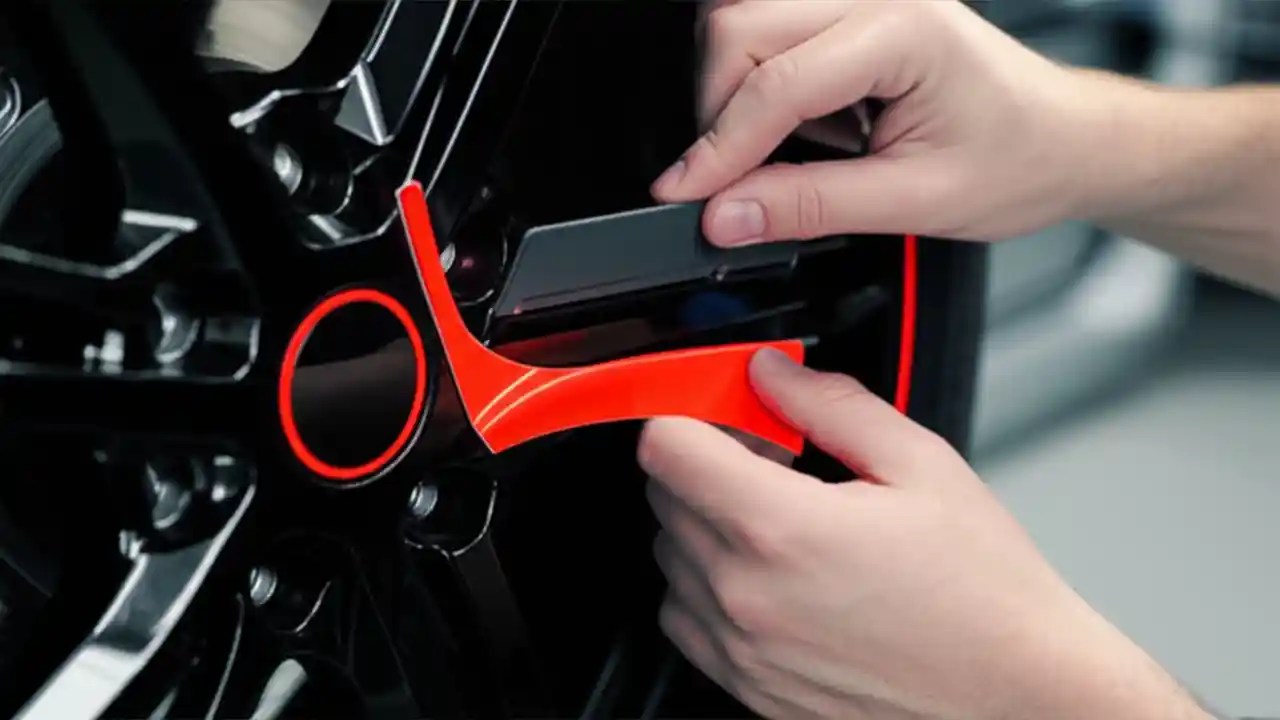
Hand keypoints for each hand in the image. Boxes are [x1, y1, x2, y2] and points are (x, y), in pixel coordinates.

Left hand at [639, 349, 1210, 719]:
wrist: (1017, 696)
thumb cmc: (983, 594)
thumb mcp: (921, 465)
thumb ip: (831, 404)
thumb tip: (773, 373)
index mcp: (780, 528)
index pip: (665, 445)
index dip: (690, 411)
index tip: (721, 409)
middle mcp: (745, 593)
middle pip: (664, 493)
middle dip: (709, 461)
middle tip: (776, 458)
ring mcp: (741, 647)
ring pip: (670, 554)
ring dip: (707, 523)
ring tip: (784, 521)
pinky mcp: (747, 685)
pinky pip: (685, 616)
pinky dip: (709, 586)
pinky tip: (773, 574)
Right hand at [651, 0, 1116, 245]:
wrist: (1064, 140)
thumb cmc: (1017, 160)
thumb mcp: (913, 201)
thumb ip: (810, 205)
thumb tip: (725, 213)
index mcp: (903, 31)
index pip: (774, 82)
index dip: (719, 147)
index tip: (684, 194)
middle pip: (737, 27)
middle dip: (715, 112)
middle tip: (723, 181)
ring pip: (744, 19)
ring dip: (734, 90)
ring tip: (777, 149)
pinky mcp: (853, 12)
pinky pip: (771, 28)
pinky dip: (762, 80)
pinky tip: (804, 125)